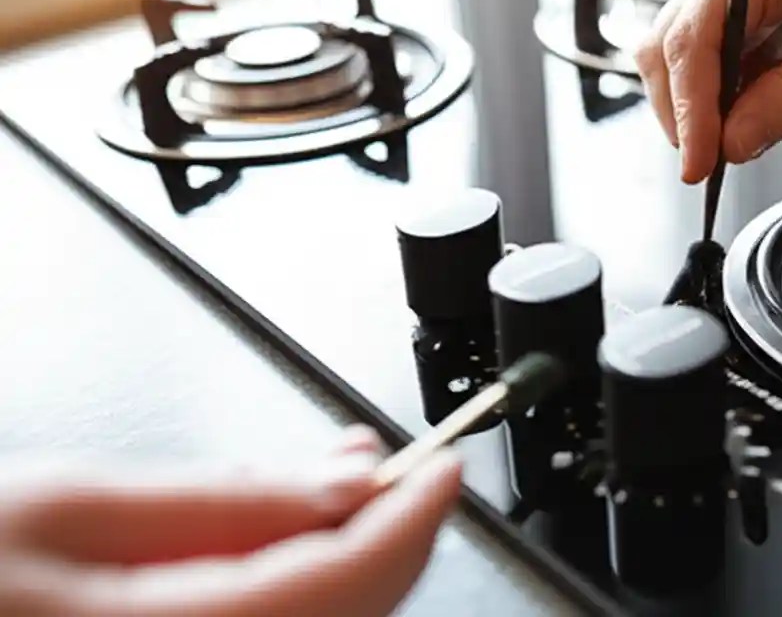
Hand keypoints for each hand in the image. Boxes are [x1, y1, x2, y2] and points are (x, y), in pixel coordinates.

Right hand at [0, 425, 462, 616]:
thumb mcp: (70, 509)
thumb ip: (222, 501)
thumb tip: (348, 481)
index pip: (345, 586)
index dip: (414, 519)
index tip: (446, 465)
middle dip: (383, 532)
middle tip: (386, 459)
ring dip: (345, 555)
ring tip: (337, 478)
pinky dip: (300, 587)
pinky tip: (285, 537)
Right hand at [635, 0, 781, 182]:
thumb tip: (732, 143)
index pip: (696, 39)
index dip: (690, 110)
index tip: (698, 165)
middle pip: (672, 46)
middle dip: (686, 112)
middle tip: (712, 165)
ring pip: (684, 52)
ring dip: (702, 104)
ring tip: (739, 140)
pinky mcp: (748, 0)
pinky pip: (715, 53)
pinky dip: (725, 92)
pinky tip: (754, 112)